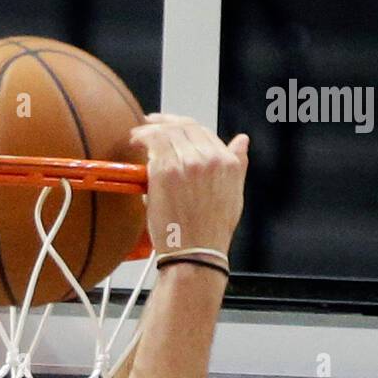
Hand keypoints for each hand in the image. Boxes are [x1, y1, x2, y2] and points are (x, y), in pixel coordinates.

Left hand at [130, 115, 249, 256]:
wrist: (195, 255)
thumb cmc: (210, 233)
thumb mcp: (234, 195)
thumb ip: (237, 164)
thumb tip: (242, 142)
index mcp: (227, 161)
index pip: (203, 131)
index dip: (183, 125)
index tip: (171, 127)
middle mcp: (210, 157)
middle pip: (184, 126)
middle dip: (165, 122)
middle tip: (150, 124)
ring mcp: (188, 162)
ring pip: (167, 132)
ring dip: (150, 129)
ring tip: (138, 135)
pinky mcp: (166, 170)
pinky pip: (153, 142)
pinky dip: (142, 138)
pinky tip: (135, 142)